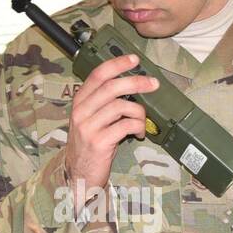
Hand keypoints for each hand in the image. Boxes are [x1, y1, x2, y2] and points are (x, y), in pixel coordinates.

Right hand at [64, 52, 157, 197]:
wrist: (79, 173)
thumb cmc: (89, 144)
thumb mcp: (90, 119)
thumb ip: (103, 102)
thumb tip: (133, 86)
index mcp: (80, 101)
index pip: (98, 75)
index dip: (117, 64)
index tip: (134, 59)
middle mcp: (81, 111)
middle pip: (112, 87)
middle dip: (136, 82)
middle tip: (153, 84)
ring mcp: (89, 127)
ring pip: (121, 106)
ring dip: (139, 112)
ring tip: (142, 122)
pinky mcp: (99, 142)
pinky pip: (125, 126)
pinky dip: (137, 127)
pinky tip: (138, 133)